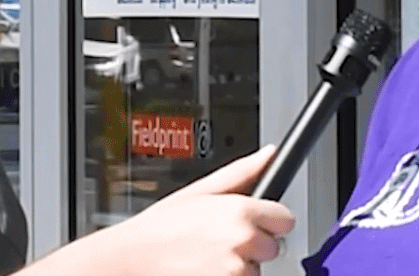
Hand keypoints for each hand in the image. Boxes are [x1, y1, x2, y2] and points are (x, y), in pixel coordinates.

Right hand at [67, 145, 296, 275]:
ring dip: (240, 265)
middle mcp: (242, 240)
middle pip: (273, 246)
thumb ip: (242, 172)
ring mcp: (235, 270)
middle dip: (254, 244)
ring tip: (209, 255)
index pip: (285, 219)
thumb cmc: (161, 226)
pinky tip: (207, 268)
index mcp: (240, 210)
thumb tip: (269, 154)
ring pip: (257, 269)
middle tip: (221, 239)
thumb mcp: (200, 190)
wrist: (133, 258)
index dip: (269, 220)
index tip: (254, 222)